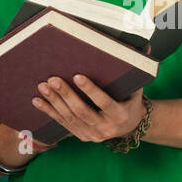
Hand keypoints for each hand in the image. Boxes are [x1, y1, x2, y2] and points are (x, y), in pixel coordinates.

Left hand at [31, 76, 146, 143]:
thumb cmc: (131, 100)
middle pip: (82, 112)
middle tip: (53, 79)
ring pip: (70, 118)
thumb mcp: (136, 87)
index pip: (104, 103)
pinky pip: (62, 124)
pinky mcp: (82, 136)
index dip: (91, 91)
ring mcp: (92, 135)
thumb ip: (137, 68)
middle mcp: (106, 129)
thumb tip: (144, 45)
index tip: (78, 76)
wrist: (130, 125)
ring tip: (43, 86)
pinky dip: (49, 112)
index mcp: (121, 116)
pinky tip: (37, 101)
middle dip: (66, 95)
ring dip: (54, 102)